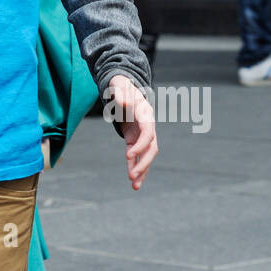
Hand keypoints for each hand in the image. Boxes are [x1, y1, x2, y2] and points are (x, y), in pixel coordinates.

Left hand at [106, 74, 157, 189]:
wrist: (123, 86)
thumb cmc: (120, 84)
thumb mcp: (118, 85)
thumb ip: (121, 92)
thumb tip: (124, 102)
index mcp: (145, 113)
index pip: (148, 132)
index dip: (140, 145)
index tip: (128, 156)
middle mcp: (147, 126)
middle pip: (151, 148)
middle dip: (143, 164)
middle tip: (132, 177)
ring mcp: (142, 134)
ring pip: (147, 156)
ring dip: (142, 171)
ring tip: (135, 186)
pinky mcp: (135, 138)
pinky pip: (137, 155)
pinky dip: (135, 167)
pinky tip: (132, 181)